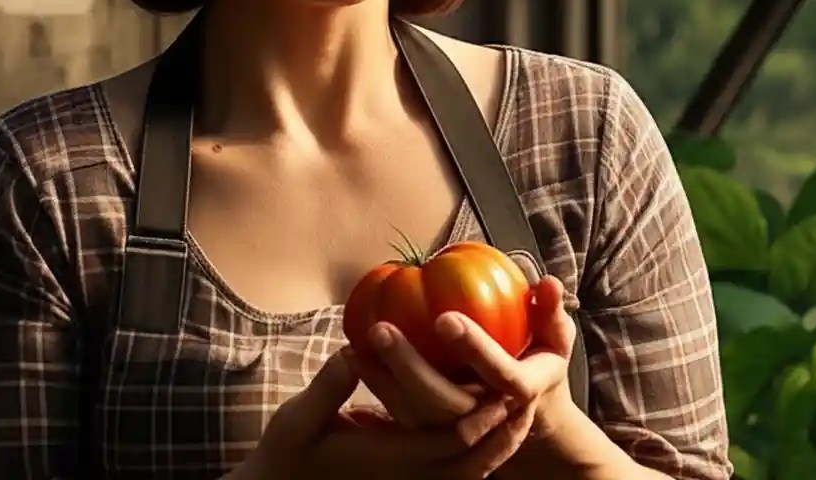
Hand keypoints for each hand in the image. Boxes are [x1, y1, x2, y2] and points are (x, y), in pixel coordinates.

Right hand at [233, 347, 535, 479]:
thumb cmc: (286, 454)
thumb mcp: (298, 418)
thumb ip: (329, 387)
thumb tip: (354, 349)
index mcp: (390, 459)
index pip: (455, 440)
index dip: (487, 413)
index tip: (506, 380)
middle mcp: (408, 478)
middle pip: (476, 461)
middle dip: (506, 429)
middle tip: (530, 394)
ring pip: (472, 475)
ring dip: (500, 446)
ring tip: (519, 413)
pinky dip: (482, 459)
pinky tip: (489, 434)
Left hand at [350, 275, 576, 432]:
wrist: (527, 422)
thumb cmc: (537, 366)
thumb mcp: (555, 340)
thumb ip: (550, 312)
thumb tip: (548, 281)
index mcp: (521, 393)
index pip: (499, 373)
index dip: (474, 348)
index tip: (445, 317)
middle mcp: (487, 418)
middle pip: (445, 402)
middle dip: (411, 367)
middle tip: (381, 329)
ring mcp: (455, 431)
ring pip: (415, 414)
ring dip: (383, 380)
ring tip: (359, 342)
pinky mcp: (430, 434)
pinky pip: (397, 414)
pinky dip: (374, 387)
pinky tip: (352, 355)